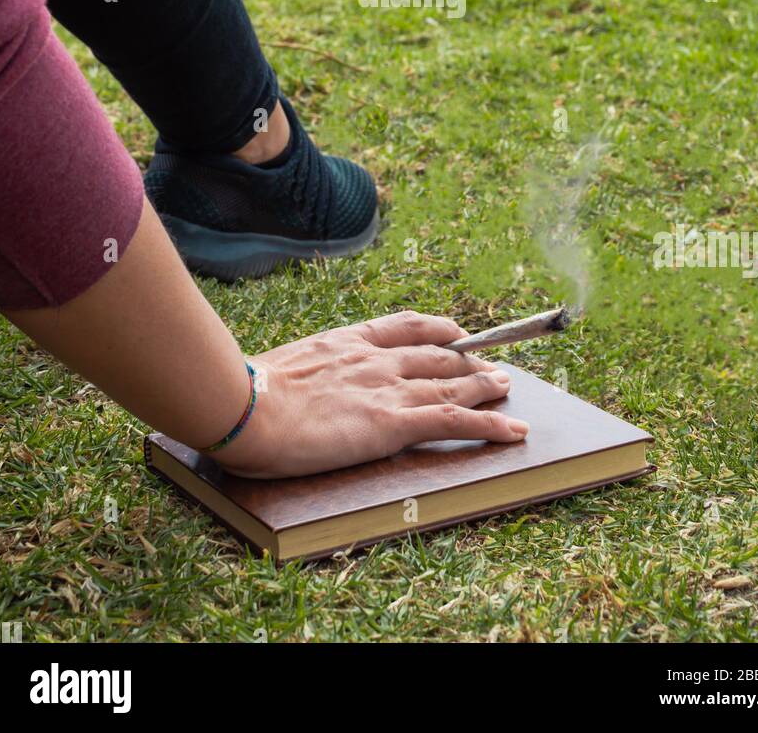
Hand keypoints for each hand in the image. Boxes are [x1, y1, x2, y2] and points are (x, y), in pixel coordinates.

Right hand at [218, 311, 529, 477]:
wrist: (245, 406)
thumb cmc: (247, 393)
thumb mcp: (282, 367)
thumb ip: (304, 371)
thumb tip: (295, 386)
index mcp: (347, 341)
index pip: (405, 325)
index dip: (437, 329)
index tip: (453, 333)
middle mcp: (375, 358)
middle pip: (437, 355)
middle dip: (468, 361)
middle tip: (491, 367)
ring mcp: (388, 388)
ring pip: (452, 385)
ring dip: (485, 387)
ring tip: (507, 389)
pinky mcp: (393, 423)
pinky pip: (454, 421)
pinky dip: (490, 426)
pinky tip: (513, 431)